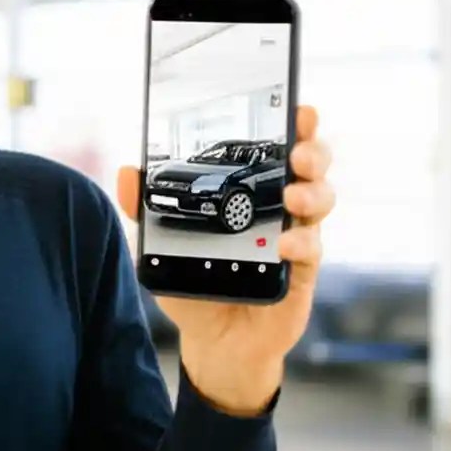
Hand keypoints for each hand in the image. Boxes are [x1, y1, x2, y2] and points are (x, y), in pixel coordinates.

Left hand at [116, 105, 334, 414]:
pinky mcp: (302, 272)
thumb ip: (144, 210)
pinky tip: (286, 244)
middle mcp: (279, 209)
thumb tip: (128, 172)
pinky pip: (313, 249)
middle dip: (313, 150)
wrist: (214, 341)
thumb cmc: (196, 285)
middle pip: (312, 168)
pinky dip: (303, 242)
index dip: (293, 127)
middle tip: (299, 151)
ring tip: (293, 193)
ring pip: (322, 200)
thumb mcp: (161, 245)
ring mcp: (295, 238)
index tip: (298, 108)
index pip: (275, 152)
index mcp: (249, 195)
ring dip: (313, 191)